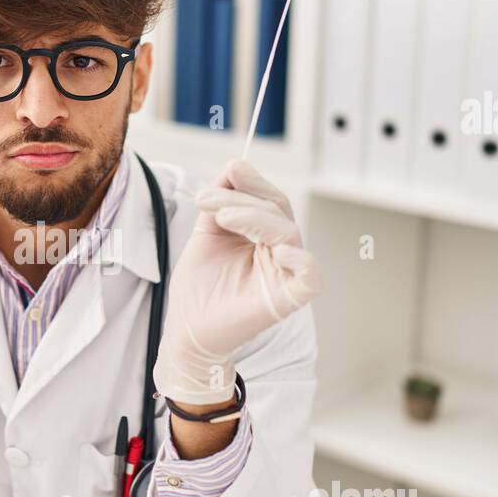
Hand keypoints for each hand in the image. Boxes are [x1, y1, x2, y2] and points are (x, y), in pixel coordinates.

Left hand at [152, 160, 321, 404]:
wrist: (186, 330)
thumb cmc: (198, 288)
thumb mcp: (207, 233)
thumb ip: (221, 200)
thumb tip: (235, 166)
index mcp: (264, 237)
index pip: (269, 200)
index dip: (252, 182)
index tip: (227, 172)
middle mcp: (280, 252)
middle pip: (278, 210)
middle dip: (245, 196)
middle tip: (208, 200)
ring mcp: (286, 274)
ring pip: (288, 232)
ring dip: (254, 217)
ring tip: (222, 217)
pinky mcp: (289, 298)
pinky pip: (311, 275)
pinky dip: (300, 259)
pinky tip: (276, 250)